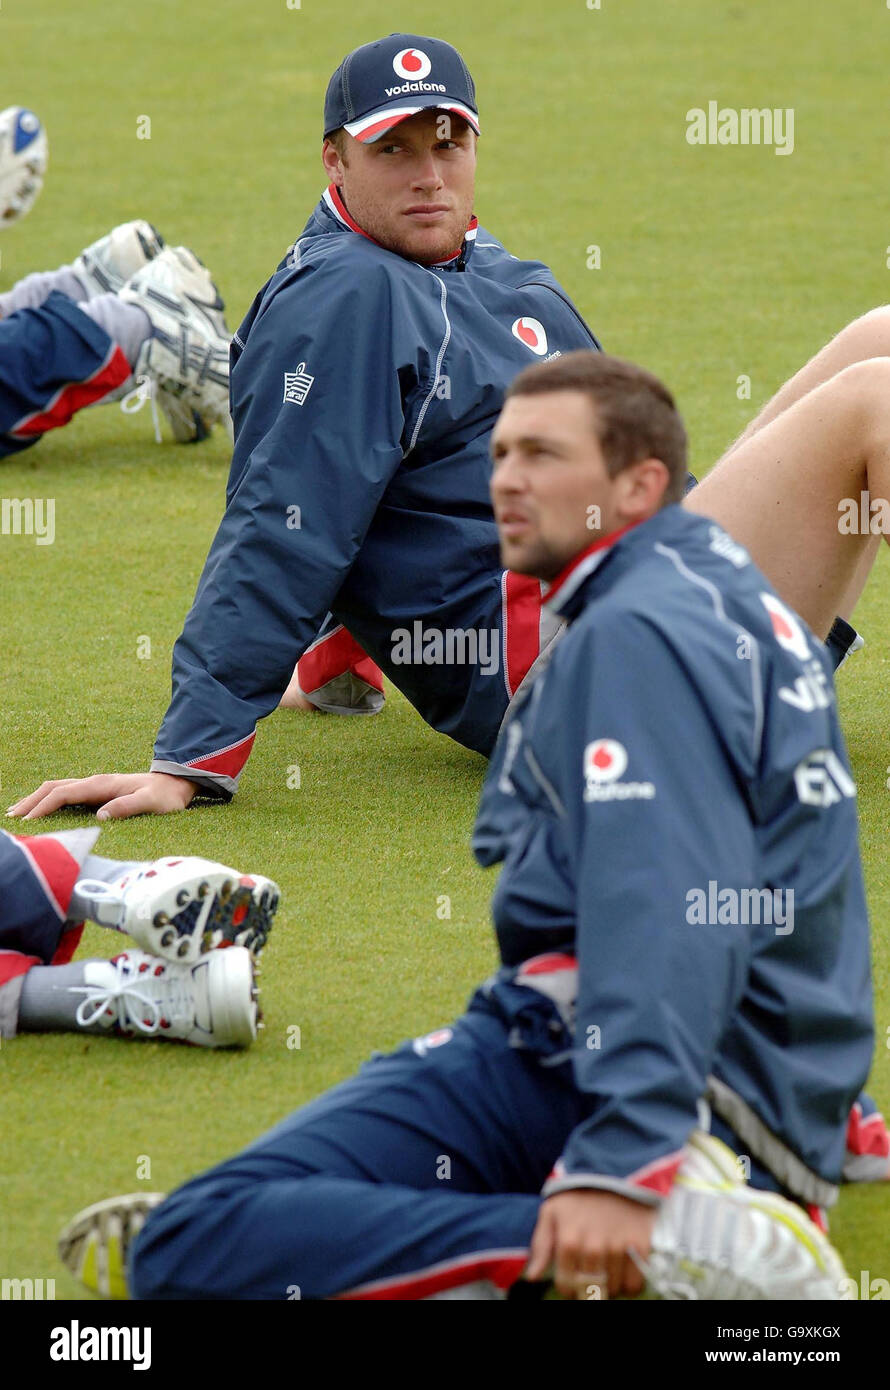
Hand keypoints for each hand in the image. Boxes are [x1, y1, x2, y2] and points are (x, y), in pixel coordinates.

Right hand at [6, 772, 198, 821]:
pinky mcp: (97, 792)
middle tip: (12, 817)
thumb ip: (127, 808)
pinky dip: (48, 799)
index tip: (28, 822)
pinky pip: (66, 793)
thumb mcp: (152, 803)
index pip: (64, 793)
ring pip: (57, 788)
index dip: (44, 806)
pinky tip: (42, 810)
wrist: (176, 783)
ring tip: (18, 813)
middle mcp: (94, 782)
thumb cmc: (165, 796)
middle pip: (54, 787)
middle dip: (31, 801)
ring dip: (37, 799)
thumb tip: (100, 816)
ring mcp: (95, 786)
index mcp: (102, 784)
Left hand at [525, 1189, 656, 1299]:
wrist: (613, 1172)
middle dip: (588, 1288)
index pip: (567, 1286)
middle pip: (591, 1290)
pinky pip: (635, 1283)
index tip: (572, 1280)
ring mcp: (619, 1247)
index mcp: (569, 1241)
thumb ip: (541, 1246)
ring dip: (609, 1286)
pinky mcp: (640, 1245)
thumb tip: (532, 1277)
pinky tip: (623, 1272)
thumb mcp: (551, 1213)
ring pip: (613, 1289)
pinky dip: (629, 1284)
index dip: (568, 1288)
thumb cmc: (577, 1197)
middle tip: (590, 1276)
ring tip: (606, 1270)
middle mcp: (594, 1248)